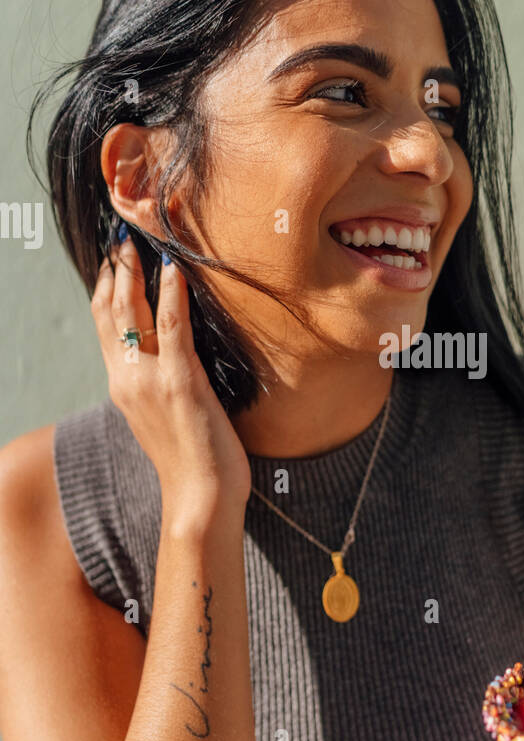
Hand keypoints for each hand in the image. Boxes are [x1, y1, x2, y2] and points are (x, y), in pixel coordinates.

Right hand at [90, 230, 251, 513]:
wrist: (200, 499)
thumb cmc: (194, 464)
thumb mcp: (167, 417)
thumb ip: (161, 387)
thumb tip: (175, 362)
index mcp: (123, 386)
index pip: (105, 328)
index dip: (106, 291)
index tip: (112, 263)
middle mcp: (127, 379)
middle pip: (111, 313)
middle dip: (115, 273)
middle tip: (121, 240)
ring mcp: (150, 379)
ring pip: (133, 314)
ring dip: (136, 273)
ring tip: (140, 244)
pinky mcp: (180, 382)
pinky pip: (172, 327)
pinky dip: (171, 294)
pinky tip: (173, 269)